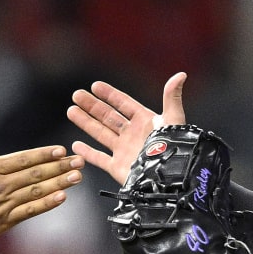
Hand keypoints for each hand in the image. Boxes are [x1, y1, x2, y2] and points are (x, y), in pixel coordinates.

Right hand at [0, 104, 82, 244]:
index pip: (22, 159)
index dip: (44, 154)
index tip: (62, 150)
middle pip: (35, 174)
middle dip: (60, 167)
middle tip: (79, 161)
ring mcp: (3, 204)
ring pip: (36, 191)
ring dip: (59, 183)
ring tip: (77, 177)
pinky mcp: (4, 220)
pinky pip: (30, 211)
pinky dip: (46, 204)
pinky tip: (62, 197)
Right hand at [66, 72, 187, 184]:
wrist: (169, 179)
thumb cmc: (174, 149)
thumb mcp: (173, 119)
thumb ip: (172, 97)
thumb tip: (180, 74)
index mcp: (145, 122)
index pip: (124, 104)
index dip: (109, 94)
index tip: (94, 86)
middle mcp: (133, 135)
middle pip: (108, 117)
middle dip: (92, 106)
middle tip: (76, 95)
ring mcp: (124, 151)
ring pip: (100, 133)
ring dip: (86, 122)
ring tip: (71, 111)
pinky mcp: (118, 168)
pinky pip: (99, 159)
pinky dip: (87, 153)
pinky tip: (76, 145)